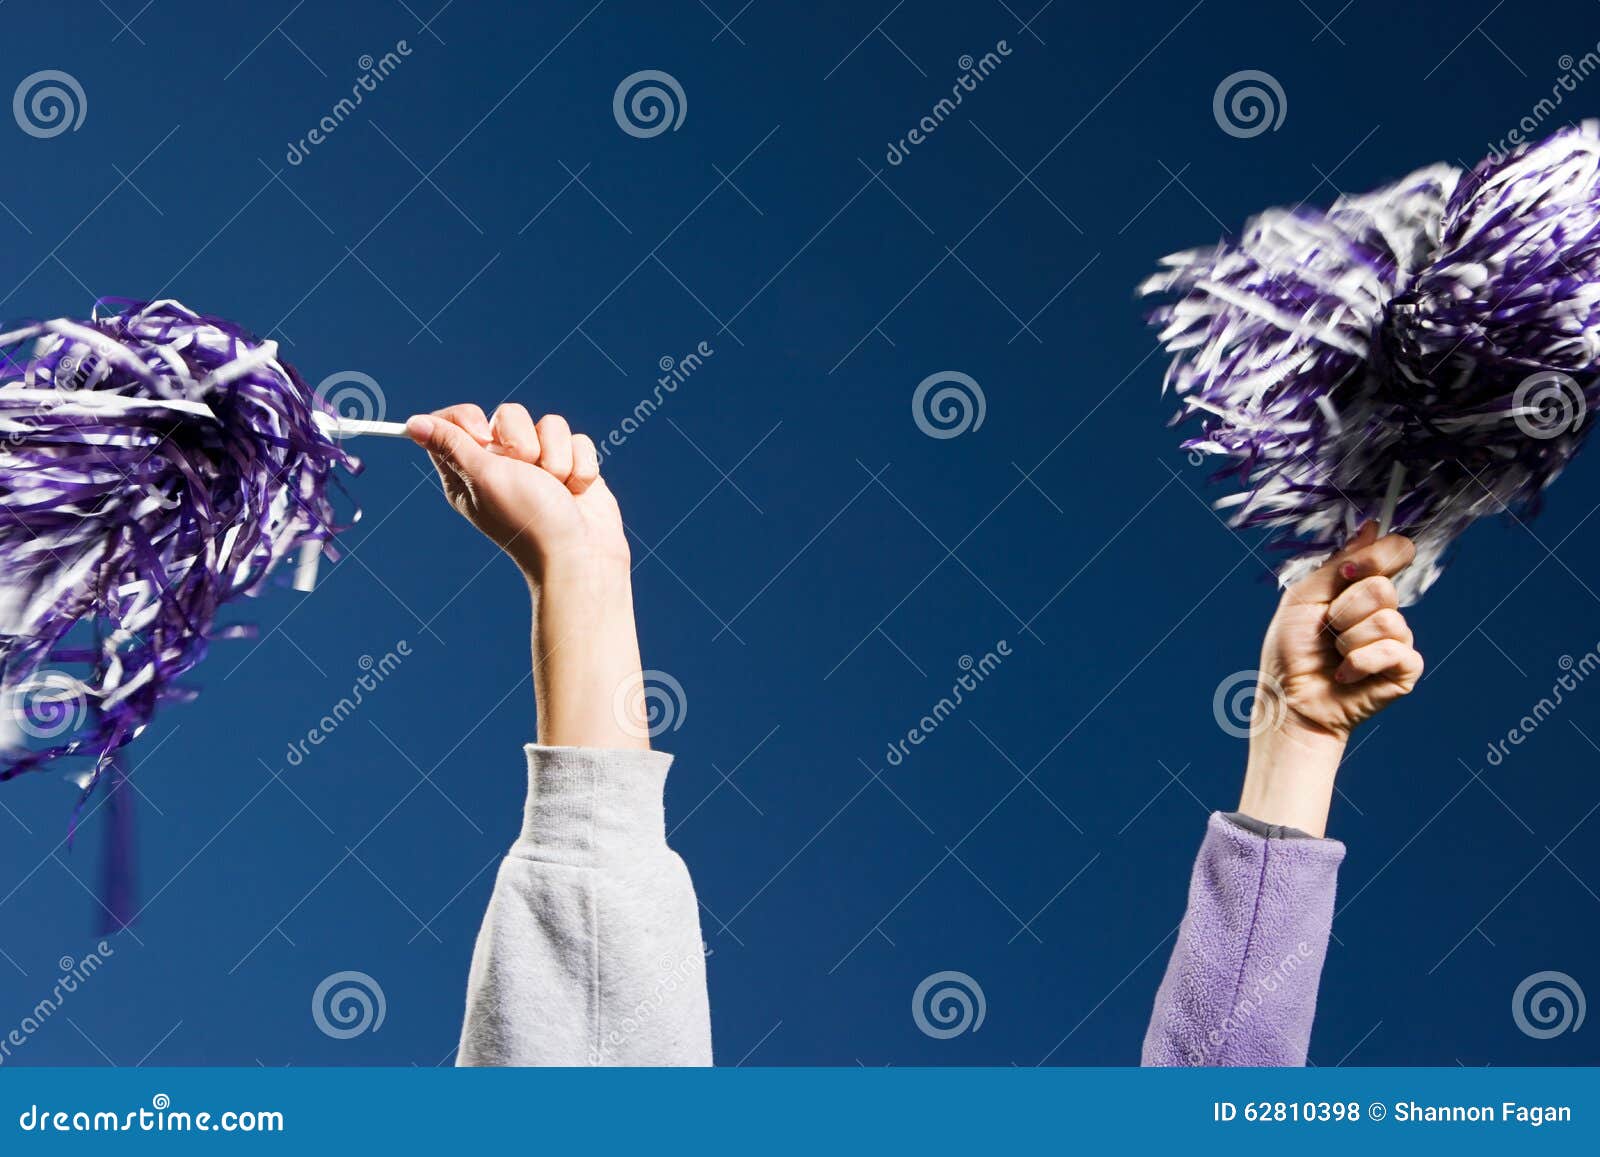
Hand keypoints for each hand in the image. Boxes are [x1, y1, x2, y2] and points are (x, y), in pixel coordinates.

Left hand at [405, 404, 624, 580]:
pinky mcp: (570, 467)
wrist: (581, 553)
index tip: (483, 437)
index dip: (468, 419)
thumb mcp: (483, 478)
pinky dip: (580, 467)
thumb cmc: (528, 520)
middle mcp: (503, 466)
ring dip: (557, 458)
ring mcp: (539, 466)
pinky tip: (575, 491)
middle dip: (524, 442)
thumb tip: (414, 423)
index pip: (454, 421)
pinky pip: (577, 441)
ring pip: (551, 425)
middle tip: (526, 472)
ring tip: (556, 487)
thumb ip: (452, 444)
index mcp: (469, 471)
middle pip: (510, 414)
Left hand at [1261, 521, 1423, 741]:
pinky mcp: (1405, 670)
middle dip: (1344, 610)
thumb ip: (1338, 563)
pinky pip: (1394, 650)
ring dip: (1348, 639)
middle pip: (1384, 588)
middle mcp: (1383, 611)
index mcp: (1361, 588)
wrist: (1288, 700)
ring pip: (1388, 620)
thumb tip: (1372, 526)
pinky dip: (1360, 663)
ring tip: (1334, 655)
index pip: (1395, 553)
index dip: (1379, 555)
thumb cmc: (1290, 651)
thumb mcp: (1305, 598)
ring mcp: (1397, 641)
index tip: (1349, 573)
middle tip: (1327, 629)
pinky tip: (1344, 676)